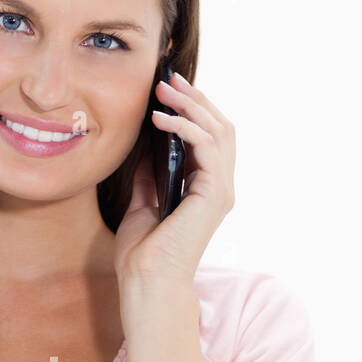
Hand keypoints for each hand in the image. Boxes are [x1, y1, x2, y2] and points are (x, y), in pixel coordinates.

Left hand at [113, 72, 235, 289]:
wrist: (145, 282)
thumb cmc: (142, 254)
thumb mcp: (141, 202)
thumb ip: (149, 175)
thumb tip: (146, 145)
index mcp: (206, 189)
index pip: (210, 137)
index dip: (193, 108)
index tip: (168, 87)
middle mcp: (219, 187)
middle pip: (220, 127)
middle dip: (195, 98)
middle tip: (167, 78)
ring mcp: (220, 191)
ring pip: (218, 131)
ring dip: (190, 105)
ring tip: (162, 90)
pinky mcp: (214, 195)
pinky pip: (207, 147)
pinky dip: (185, 127)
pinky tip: (160, 118)